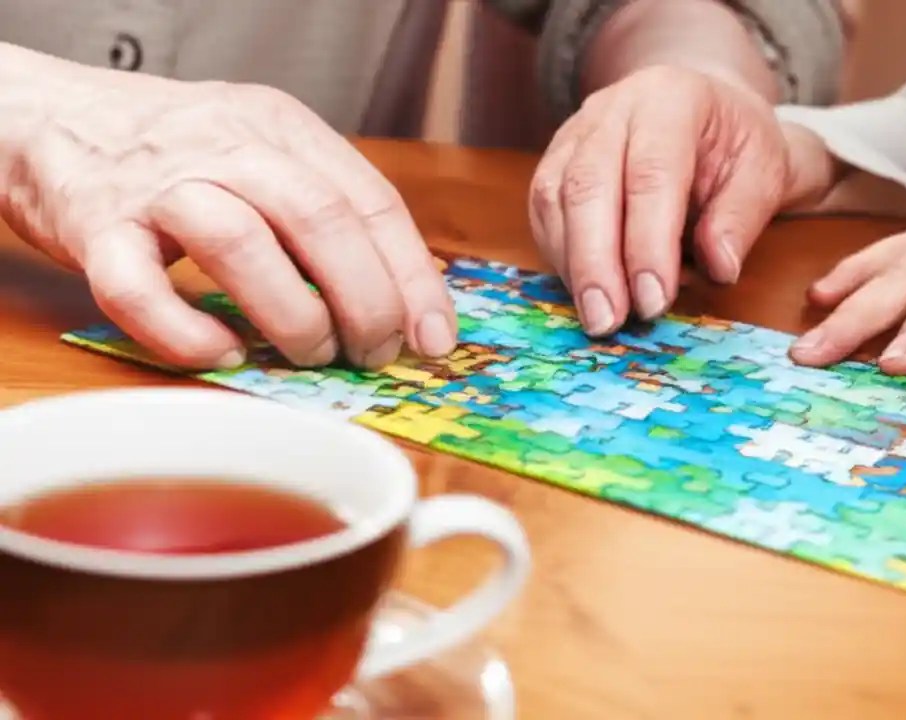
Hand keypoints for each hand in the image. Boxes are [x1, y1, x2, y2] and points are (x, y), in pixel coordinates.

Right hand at [0, 55, 455, 369]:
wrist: (51, 119)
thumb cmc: (178, 155)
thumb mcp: (267, 156)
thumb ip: (330, 216)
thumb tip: (405, 306)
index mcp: (282, 129)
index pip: (371, 202)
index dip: (413, 279)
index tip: (436, 339)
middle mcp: (226, 146)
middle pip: (319, 218)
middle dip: (365, 301)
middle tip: (373, 353)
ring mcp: (158, 185)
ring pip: (239, 244)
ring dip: (291, 315)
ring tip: (310, 354)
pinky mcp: (95, 229)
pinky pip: (139, 289)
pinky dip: (187, 333)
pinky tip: (222, 353)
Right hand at [528, 65, 828, 334]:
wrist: (709, 113)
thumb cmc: (736, 146)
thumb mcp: (765, 172)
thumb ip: (742, 218)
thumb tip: (719, 268)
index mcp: (671, 98)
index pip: (651, 173)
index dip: (648, 243)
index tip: (654, 301)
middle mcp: (612, 109)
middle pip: (588, 185)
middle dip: (596, 262)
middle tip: (608, 322)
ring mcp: (576, 132)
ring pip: (554, 198)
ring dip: (573, 266)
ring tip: (597, 318)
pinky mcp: (556, 161)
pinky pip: (543, 210)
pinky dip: (560, 257)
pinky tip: (583, 293)